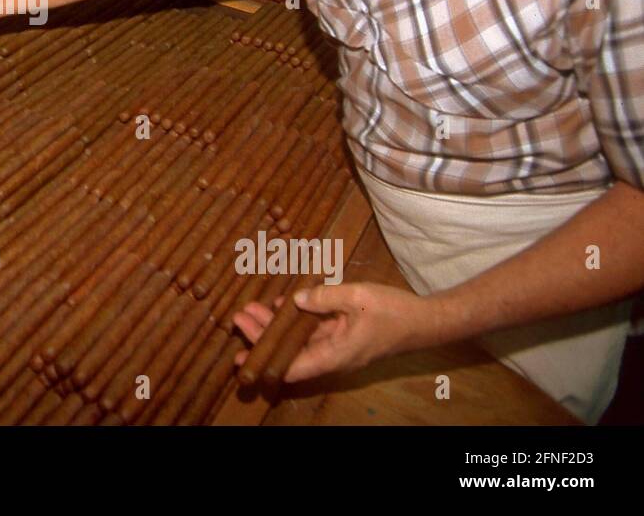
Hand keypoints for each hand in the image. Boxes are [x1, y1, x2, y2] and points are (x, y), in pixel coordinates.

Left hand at [232, 282, 437, 382]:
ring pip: (299, 340)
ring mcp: (338, 345)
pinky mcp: (343, 335)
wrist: (425, 321)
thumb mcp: (357, 298)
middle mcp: (333, 355)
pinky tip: (283, 303)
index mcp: (335, 355)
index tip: (243, 357)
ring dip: (276, 326)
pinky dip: (297, 318)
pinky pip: (314, 329)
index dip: (266, 364)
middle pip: (290, 352)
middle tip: (238, 318)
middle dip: (263, 337)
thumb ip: (324, 297)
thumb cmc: (394, 312)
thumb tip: (296, 298)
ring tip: (251, 310)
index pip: (293, 368)